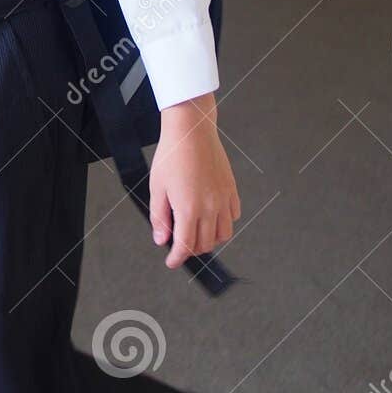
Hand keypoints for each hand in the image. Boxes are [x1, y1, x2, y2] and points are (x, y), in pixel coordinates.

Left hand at [148, 93, 239, 268]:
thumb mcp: (157, 187)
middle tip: (180, 245)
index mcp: (189, 208)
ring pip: (223, 234)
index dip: (177, 258)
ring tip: (197, 234)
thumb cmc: (172, 155)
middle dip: (191, 250)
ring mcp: (224, 199)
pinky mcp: (231, 189)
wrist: (192, 130)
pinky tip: (212, 218)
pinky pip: (234, 216)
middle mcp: (210, 207)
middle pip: (205, 244)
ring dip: (209, 240)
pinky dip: (224, 223)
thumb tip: (161, 240)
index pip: (185, 245)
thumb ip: (160, 217)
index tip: (172, 262)